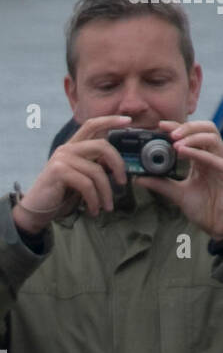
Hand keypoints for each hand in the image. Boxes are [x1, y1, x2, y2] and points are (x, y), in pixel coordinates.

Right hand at [11, 115, 131, 233]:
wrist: (37, 210)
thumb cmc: (60, 194)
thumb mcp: (81, 178)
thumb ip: (94, 166)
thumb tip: (115, 164)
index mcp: (72, 147)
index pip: (92, 125)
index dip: (110, 120)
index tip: (128, 120)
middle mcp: (66, 149)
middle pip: (101, 145)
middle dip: (118, 164)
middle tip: (122, 182)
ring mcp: (61, 159)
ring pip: (97, 171)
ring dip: (106, 192)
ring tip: (107, 207)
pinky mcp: (58, 172)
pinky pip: (87, 185)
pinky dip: (94, 200)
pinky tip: (94, 210)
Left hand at [135, 119, 222, 238]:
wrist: (219, 226)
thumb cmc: (206, 210)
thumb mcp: (178, 194)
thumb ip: (160, 184)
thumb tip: (138, 178)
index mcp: (203, 159)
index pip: (193, 134)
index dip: (178, 127)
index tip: (159, 125)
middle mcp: (214, 157)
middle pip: (206, 129)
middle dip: (186, 126)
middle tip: (167, 132)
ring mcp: (221, 164)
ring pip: (212, 137)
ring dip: (192, 136)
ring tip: (174, 142)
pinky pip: (214, 158)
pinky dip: (197, 152)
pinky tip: (182, 151)